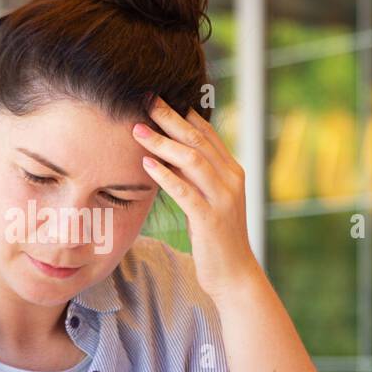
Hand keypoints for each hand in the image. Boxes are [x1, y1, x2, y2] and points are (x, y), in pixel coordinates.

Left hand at [132, 97, 263, 298]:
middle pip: (198, 139)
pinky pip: (186, 191)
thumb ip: (193, 176)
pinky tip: (146, 164)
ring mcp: (223, 199)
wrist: (234, 274)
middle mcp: (231, 179)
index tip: (157, 97)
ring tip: (137, 130)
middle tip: (146, 100)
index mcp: (231, 171)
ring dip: (163, 143)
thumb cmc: (215, 237)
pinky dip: (165, 175)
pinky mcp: (211, 219)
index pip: (206, 132)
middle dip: (170, 118)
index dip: (182, 112)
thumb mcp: (206, 199)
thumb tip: (165, 151)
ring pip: (192, 160)